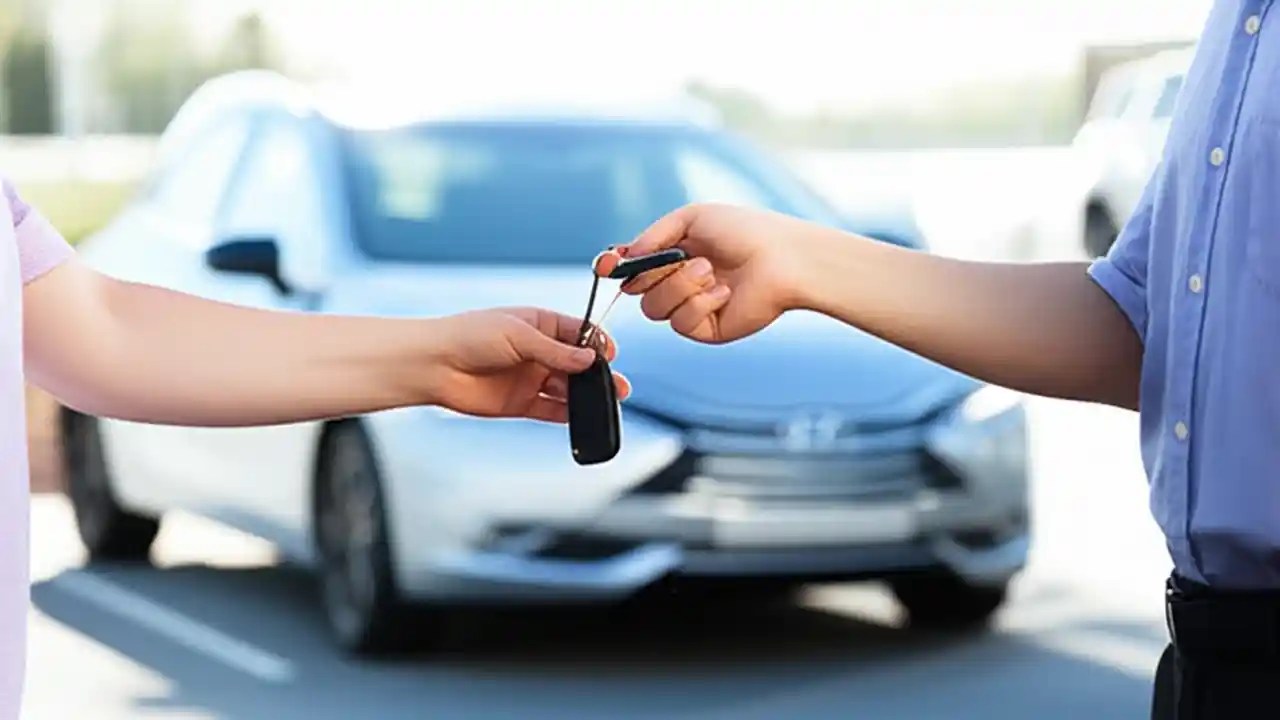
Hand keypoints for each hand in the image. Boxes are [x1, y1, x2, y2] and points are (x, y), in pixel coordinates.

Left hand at [425, 307, 629, 422]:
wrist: (433, 364)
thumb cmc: (468, 336)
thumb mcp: (517, 335)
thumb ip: (555, 351)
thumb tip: (589, 359)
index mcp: (538, 324)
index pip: (578, 332)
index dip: (596, 343)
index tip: (609, 354)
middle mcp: (537, 351)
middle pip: (577, 363)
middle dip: (597, 373)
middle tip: (617, 384)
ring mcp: (530, 377)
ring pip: (568, 388)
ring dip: (587, 395)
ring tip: (607, 402)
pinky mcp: (521, 402)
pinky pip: (552, 410)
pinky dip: (569, 415)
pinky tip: (583, 417)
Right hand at [597, 204, 817, 343]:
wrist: (784, 260)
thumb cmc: (746, 231)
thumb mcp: (693, 218)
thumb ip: (653, 236)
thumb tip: (625, 255)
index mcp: (675, 253)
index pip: (633, 266)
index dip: (615, 267)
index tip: (605, 265)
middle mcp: (680, 282)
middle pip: (638, 292)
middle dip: (656, 274)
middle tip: (685, 259)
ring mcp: (693, 307)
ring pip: (654, 309)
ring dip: (680, 286)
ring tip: (711, 272)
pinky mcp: (707, 329)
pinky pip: (680, 324)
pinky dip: (699, 304)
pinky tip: (724, 292)